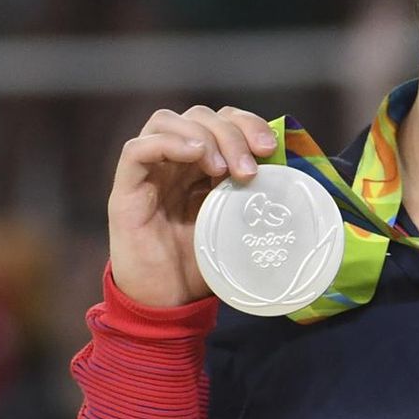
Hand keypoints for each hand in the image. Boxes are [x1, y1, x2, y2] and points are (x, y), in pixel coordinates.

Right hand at [108, 105, 277, 308]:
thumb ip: (255, 194)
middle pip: (198, 116)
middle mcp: (174, 163)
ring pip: (165, 122)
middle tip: (251, 169)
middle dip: (231, 133)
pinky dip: (167, 142)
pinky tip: (195, 155)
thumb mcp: (240, 222)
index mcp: (202, 165)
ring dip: (203, 136)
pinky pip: (136, 151)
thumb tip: (293, 171)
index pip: (221, 120)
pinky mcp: (125, 192)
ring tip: (224, 171)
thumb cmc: (206, 263)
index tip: (271, 148)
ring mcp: (148, 174)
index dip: (247, 123)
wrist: (170, 302)